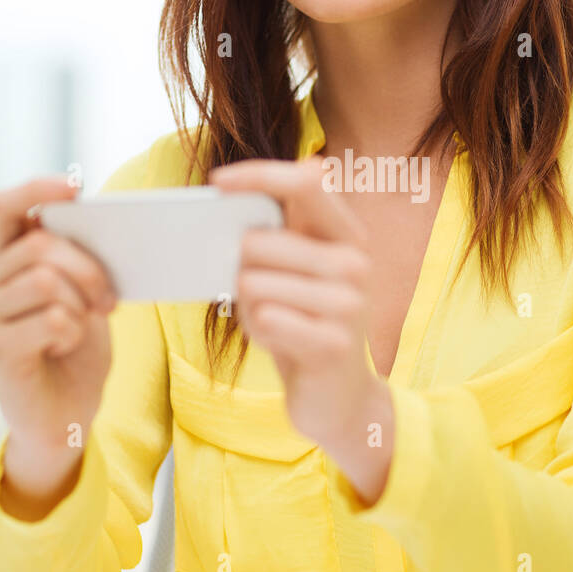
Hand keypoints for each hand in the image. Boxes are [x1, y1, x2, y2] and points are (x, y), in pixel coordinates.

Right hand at [0, 177, 118, 507]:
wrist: (68, 411)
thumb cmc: (76, 347)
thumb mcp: (85, 294)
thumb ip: (79, 259)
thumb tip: (101, 225)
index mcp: (7, 257)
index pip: (9, 206)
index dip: (39, 188)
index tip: (76, 185)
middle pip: (41, 245)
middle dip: (89, 269)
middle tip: (108, 299)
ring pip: (46, 280)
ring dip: (81, 305)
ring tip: (82, 325)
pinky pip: (52, 319)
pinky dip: (74, 333)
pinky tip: (63, 348)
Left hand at [208, 156, 393, 502]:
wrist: (339, 396)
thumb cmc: (302, 323)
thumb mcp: (293, 272)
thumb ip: (274, 233)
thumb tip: (231, 196)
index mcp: (347, 234)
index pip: (304, 183)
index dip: (258, 175)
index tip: (217, 182)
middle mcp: (355, 263)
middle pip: (259, 240)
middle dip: (240, 267)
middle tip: (260, 293)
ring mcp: (349, 303)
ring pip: (253, 282)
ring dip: (247, 306)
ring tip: (274, 321)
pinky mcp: (333, 343)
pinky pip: (263, 318)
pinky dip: (257, 330)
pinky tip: (279, 340)